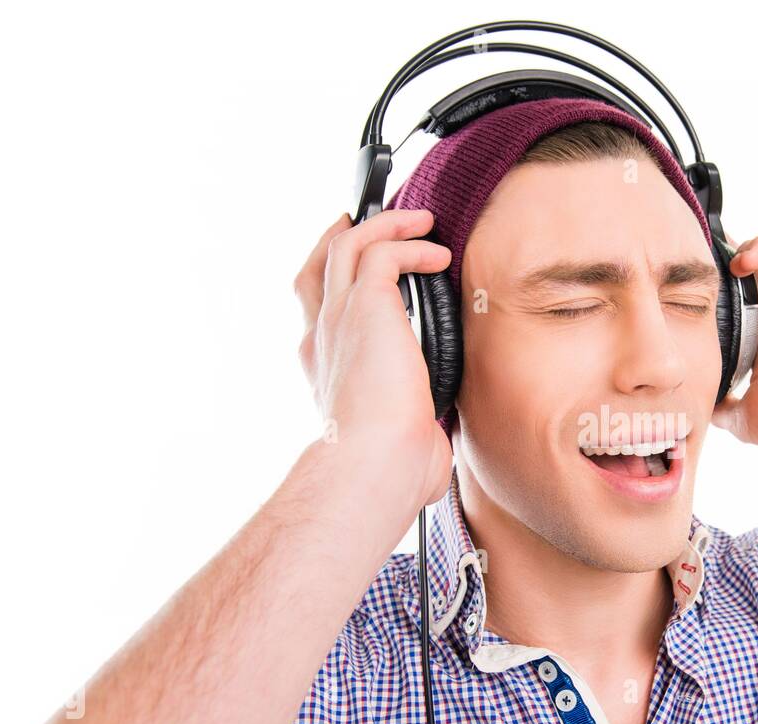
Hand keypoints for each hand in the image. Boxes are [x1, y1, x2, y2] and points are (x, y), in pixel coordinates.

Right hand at [293, 208, 453, 506]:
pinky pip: (381, 252)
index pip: (321, 312)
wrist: (375, 462)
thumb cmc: (389, 467)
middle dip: (347, 237)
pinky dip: (408, 244)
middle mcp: (323, 337)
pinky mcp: (365, 305)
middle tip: (377, 222)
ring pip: (346, 245)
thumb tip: (433, 450)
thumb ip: (411, 432)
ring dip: (384, 226)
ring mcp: (338, 318)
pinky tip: (436, 254)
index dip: (340, 286)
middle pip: (320, 265)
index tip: (370, 274)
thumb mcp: (399, 440)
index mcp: (324, 368)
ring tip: (421, 221)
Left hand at [711, 234, 757, 449]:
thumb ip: (723, 412)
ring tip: (725, 263)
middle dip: (722, 263)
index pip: (733, 308)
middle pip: (748, 277)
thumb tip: (699, 410)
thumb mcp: (748, 421)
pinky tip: (744, 262)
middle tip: (697, 259)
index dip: (711, 297)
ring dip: (743, 251)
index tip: (683, 291)